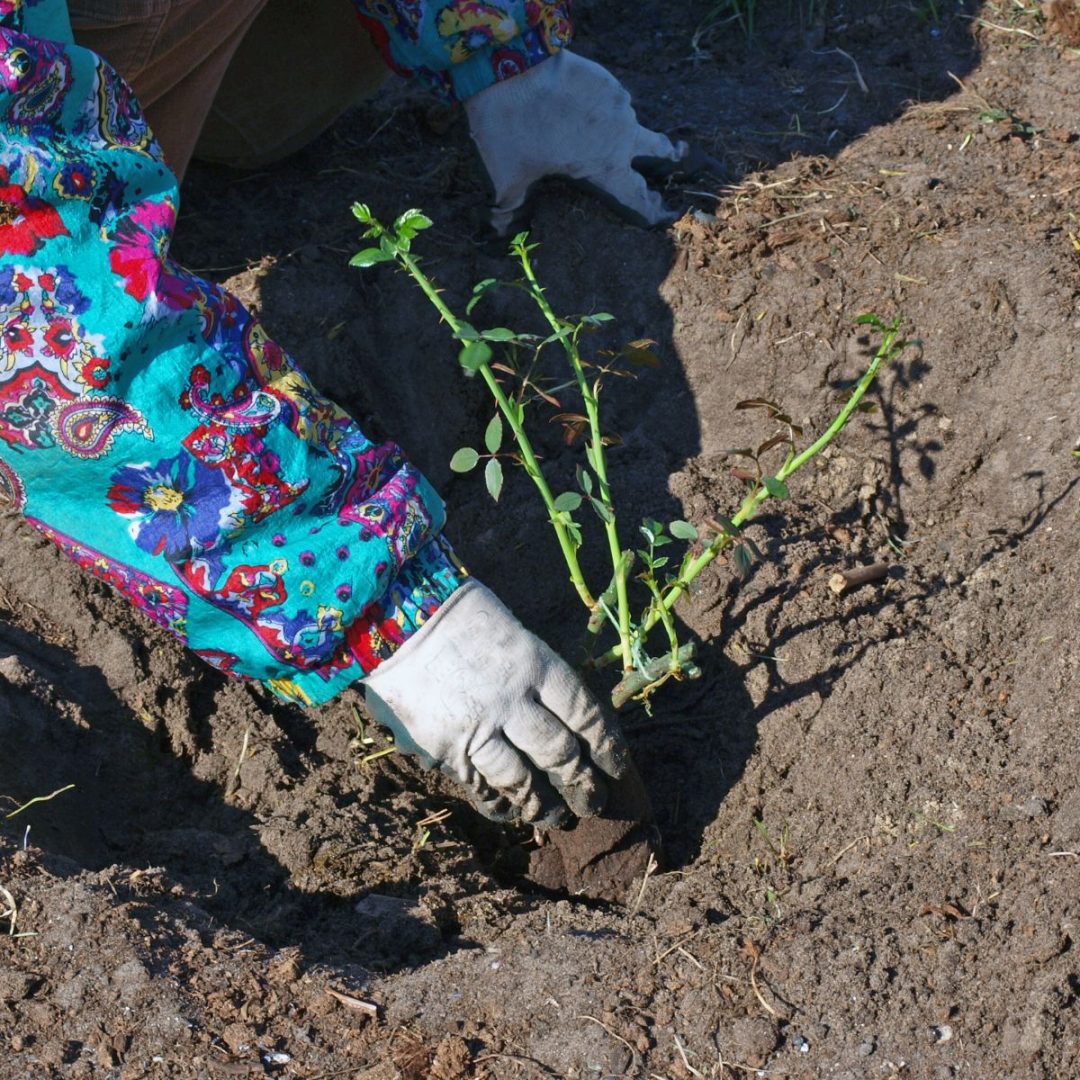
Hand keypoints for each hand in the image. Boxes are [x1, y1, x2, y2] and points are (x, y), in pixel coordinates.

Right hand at [362, 580, 628, 825]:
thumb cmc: (456, 616)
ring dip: (545, 805)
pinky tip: (511, 812)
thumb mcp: (510, 631)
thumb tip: (559, 713)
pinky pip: (480, 787)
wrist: (392, 617)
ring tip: (558, 818)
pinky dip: (499, 804)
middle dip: (583, 784)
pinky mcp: (445, 750)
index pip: (585, 714)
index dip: (606, 747)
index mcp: (536, 664)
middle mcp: (513, 700)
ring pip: (524, 781)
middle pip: (561, 754)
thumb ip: (534, 673)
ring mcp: (478, 728)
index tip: (616, 768)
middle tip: (594, 802)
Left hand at [464, 50, 688, 234]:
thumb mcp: (506, 176)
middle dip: (666, 157)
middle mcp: (621, 136)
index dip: (650, 208)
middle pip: (658, 150)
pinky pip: (612, 96)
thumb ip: (508, 206)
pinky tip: (585, 105)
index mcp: (605, 168)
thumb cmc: (510, 130)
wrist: (507, 68)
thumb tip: (498, 229)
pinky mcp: (605, 77)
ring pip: (630, 120)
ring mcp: (617, 102)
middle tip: (675, 158)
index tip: (663, 212)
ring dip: (622, 128)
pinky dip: (603, 105)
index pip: (638, 196)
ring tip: (604, 129)